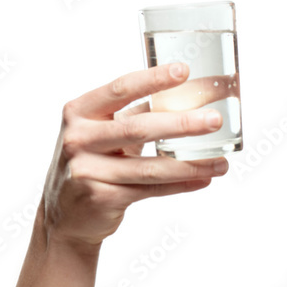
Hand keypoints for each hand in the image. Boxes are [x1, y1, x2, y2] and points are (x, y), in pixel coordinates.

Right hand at [40, 63, 231, 248]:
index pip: (121, 89)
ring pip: (150, 167)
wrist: (64, 215)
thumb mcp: (102, 130)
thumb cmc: (92, 161)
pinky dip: (181, 184)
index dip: (153, 79)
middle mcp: (78, 138)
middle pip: (138, 128)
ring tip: (221, 162)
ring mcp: (87, 170)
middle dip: (182, 124)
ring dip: (191, 165)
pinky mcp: (101, 197)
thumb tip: (189, 93)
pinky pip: (150, 189)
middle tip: (215, 120)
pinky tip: (204, 179)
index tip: (184, 70)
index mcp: (80, 112)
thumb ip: (136, 113)